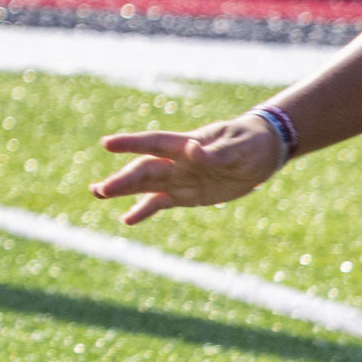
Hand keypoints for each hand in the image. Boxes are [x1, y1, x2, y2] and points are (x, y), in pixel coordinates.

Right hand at [89, 114, 286, 222]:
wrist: (263, 151)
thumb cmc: (251, 142)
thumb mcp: (239, 147)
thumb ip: (214, 152)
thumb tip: (190, 150)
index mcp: (188, 143)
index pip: (155, 142)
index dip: (131, 143)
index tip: (107, 144)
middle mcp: (178, 161)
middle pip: (145, 169)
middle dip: (123, 179)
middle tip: (101, 190)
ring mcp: (180, 177)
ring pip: (146, 184)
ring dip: (122, 189)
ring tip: (98, 192)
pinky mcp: (186, 194)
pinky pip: (160, 203)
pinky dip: (143, 210)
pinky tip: (126, 219)